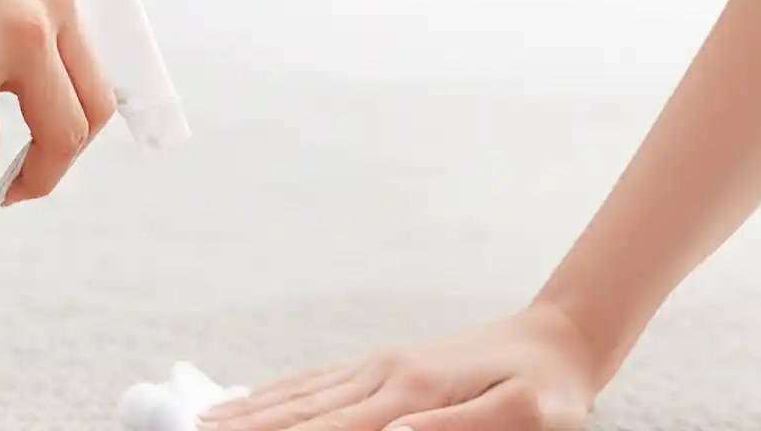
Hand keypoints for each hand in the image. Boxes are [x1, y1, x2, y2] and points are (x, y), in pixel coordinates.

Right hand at [200, 304, 599, 430]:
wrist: (556, 338)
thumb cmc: (547, 389)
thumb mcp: (522, 417)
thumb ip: (456, 429)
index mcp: (410, 393)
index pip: (328, 430)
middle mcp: (383, 375)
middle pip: (299, 410)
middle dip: (243, 428)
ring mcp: (380, 365)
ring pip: (301, 392)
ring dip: (251, 410)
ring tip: (204, 421)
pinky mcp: (386, 363)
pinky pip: (320, 380)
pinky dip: (280, 392)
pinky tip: (258, 399)